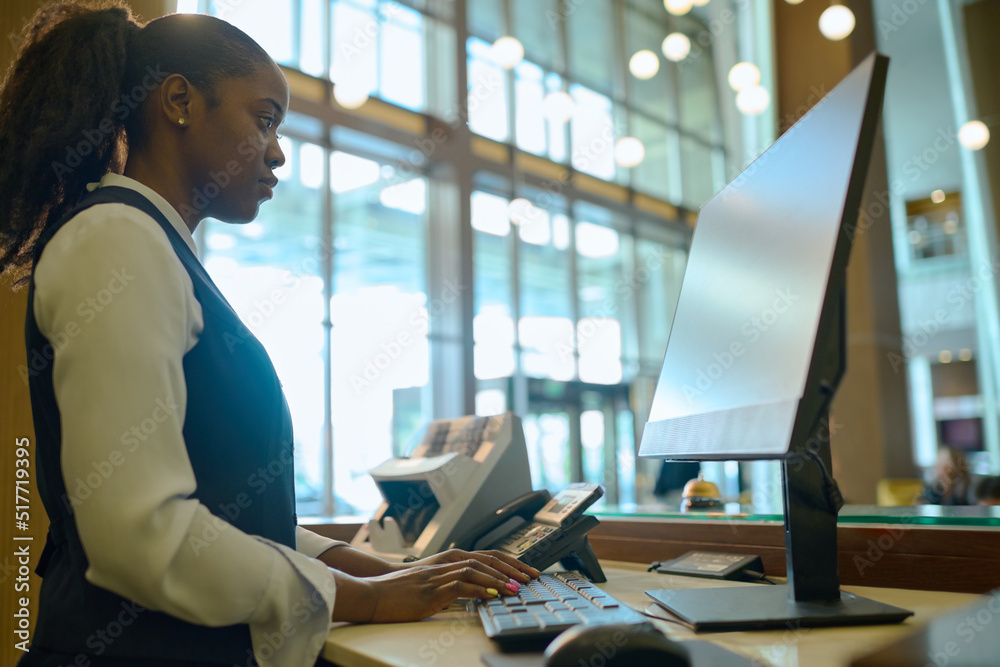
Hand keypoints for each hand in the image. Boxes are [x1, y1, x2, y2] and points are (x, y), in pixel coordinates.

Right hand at [361, 559, 526, 621]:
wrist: (374, 593)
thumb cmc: (401, 591)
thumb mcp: (432, 584)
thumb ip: (452, 583)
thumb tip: (475, 592)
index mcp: (448, 559)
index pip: (486, 555)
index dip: (509, 562)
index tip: (527, 571)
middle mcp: (446, 563)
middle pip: (486, 559)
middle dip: (511, 568)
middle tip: (531, 578)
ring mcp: (439, 575)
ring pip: (476, 569)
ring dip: (499, 578)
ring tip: (516, 588)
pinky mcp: (431, 590)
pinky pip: (460, 585)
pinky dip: (478, 588)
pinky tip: (492, 594)